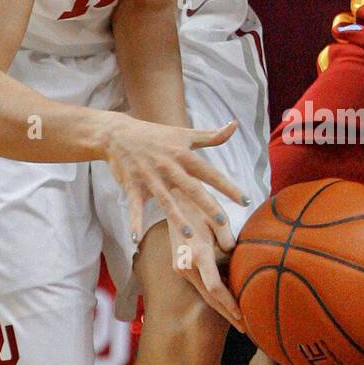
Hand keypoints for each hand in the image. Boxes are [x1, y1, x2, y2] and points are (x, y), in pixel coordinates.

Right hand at [104, 115, 247, 243]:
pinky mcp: (133, 186)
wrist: (118, 134)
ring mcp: (150, 178)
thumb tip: (235, 125)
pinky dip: (134, 222)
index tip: (245, 200)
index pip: (210, 173)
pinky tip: (135, 239)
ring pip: (166, 201)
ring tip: (189, 236)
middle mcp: (168, 167)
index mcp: (183, 155)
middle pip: (191, 188)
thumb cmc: (155, 135)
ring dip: (177, 218)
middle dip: (207, 205)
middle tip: (223, 221)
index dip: (228, 186)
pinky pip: (134, 207)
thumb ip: (211, 135)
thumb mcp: (184, 133)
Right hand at [165, 191, 245, 331]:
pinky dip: (213, 294)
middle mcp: (185, 265)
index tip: (242, 316)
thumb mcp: (219, 219)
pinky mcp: (179, 265)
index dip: (229, 304)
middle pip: (209, 297)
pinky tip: (226, 302)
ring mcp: (180, 266)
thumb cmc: (200, 205)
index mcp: (197, 254)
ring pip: (204, 292)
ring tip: (239, 320)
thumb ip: (229, 241)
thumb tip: (236, 257)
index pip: (215, 287)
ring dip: (221, 306)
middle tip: (245, 329)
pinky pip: (199, 284)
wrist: (173, 199)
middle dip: (227, 313)